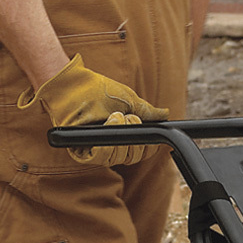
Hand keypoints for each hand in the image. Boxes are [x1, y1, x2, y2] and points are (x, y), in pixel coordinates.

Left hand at [27, 55, 165, 164]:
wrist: (77, 84)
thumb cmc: (99, 91)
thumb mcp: (130, 101)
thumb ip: (147, 112)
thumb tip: (165, 115)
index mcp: (122, 136)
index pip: (140, 153)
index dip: (148, 147)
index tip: (153, 137)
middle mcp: (110, 145)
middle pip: (132, 158)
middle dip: (136, 138)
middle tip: (130, 117)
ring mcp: (96, 148)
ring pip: (117, 158)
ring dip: (121, 136)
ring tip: (116, 115)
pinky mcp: (81, 150)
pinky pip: (99, 158)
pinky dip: (106, 144)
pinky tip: (106, 124)